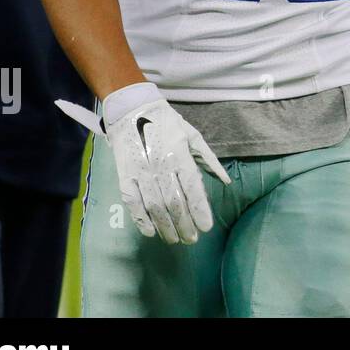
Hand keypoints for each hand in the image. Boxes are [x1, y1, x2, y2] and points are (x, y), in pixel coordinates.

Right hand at [58, 83, 229, 243]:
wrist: (131, 110)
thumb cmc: (166, 123)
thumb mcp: (193, 135)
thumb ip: (209, 159)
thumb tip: (225, 181)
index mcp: (179, 156)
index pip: (192, 190)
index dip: (200, 211)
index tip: (207, 227)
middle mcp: (160, 167)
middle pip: (174, 203)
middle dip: (185, 224)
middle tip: (192, 239)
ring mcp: (140, 173)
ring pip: (155, 207)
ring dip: (165, 227)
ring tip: (175, 240)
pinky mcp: (124, 176)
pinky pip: (133, 202)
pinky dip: (141, 219)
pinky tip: (150, 232)